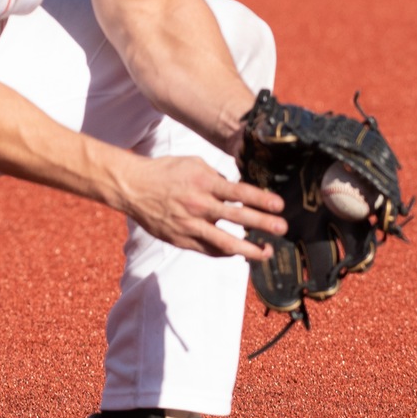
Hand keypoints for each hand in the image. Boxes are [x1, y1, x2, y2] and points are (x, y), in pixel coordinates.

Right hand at [108, 155, 283, 260]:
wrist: (133, 188)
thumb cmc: (165, 172)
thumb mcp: (194, 164)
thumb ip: (217, 177)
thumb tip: (237, 189)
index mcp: (204, 183)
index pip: (241, 193)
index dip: (263, 200)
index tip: (280, 206)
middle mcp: (200, 205)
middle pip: (239, 218)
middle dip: (265, 225)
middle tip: (283, 229)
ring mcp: (191, 225)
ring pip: (226, 243)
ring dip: (250, 249)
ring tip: (266, 252)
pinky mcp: (182, 239)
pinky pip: (209, 250)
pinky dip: (226, 253)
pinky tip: (240, 253)